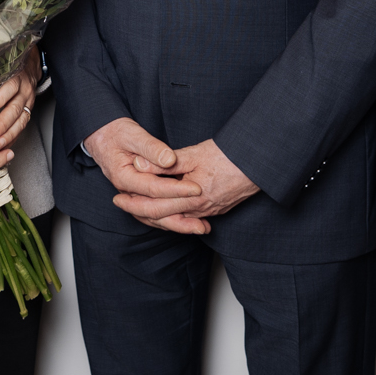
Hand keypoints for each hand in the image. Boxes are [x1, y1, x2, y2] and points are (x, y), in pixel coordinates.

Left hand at [0, 46, 39, 154]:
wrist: (29, 69)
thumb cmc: (8, 69)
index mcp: (17, 77)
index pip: (10, 87)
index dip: (0, 98)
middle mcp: (24, 91)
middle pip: (15, 109)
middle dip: (2, 123)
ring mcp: (28, 103)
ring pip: (20, 121)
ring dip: (8, 134)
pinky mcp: (28, 113)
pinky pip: (21, 128)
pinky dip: (13, 138)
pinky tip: (3, 146)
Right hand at [81, 118, 202, 231]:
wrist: (101, 134)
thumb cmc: (116, 132)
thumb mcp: (133, 134)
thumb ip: (151, 148)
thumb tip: (170, 160)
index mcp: (123, 177)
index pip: (154, 188)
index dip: (177, 189)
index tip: (197, 189)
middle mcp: (126, 191)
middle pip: (154, 210)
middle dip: (180, 217)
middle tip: (203, 222)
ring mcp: (131, 196)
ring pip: (154, 217)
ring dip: (178, 224)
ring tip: (201, 228)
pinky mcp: (138, 196)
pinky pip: (154, 213)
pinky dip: (171, 219)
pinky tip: (188, 221)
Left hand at [110, 138, 257, 234]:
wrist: (258, 164)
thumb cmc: (227, 156)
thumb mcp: (193, 154)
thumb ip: (165, 163)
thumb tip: (140, 165)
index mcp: (191, 197)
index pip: (155, 207)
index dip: (134, 204)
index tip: (118, 198)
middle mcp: (199, 209)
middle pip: (162, 217)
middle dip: (139, 211)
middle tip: (121, 204)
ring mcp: (209, 212)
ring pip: (176, 220)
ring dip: (155, 215)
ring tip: (138, 207)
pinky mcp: (216, 210)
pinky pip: (189, 218)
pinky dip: (174, 216)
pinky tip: (167, 212)